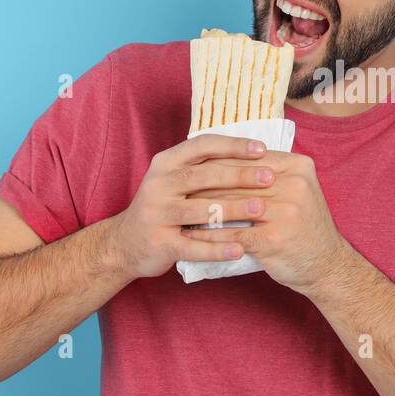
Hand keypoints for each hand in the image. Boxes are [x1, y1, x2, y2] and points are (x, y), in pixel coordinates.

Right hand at [108, 134, 275, 278]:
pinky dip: (217, 249)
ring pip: (200, 210)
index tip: (262, 149)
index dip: (233, 146)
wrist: (125, 243)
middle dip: (239, 175)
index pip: (202, 146)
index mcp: (165, 163)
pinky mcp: (159, 243)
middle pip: (203, 176)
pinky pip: (192, 246)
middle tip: (269, 177)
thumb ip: (203, 166)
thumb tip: (252, 154)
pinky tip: (239, 250)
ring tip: (261, 209)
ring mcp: (157, 214)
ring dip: (233, 209)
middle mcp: (158, 184)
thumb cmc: (163, 206)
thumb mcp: (174, 179)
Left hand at [179, 151, 353, 297]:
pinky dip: (208, 234)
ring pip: (231, 204)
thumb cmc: (306, 228)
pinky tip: (190, 235)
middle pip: (237, 180)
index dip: (217, 162)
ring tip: (178, 209)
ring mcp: (286, 212)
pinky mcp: (274, 239)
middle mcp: (294, 185)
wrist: (328, 265)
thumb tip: (226, 159)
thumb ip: (269, 174)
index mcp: (298, 167)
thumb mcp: (297, 191)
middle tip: (177, 187)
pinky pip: (232, 233)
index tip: (191, 166)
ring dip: (200, 209)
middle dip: (204, 184)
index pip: (248, 158)